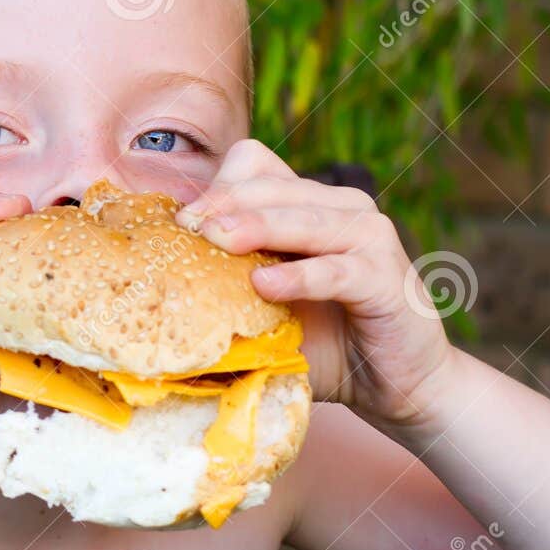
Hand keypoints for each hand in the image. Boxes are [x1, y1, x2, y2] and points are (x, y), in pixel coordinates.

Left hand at [175, 140, 456, 428]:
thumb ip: (226, 291)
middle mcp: (340, 208)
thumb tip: (152, 294)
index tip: (181, 223)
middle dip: (223, 204)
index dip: (216, 187)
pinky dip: (299, 275)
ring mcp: (368, 237)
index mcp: (308, 204)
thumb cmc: (324, 344)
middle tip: (186, 230)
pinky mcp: (385, 277)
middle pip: (269, 184)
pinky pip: (335, 268)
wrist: (397, 384)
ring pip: (301, 216)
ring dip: (256, 227)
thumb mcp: (265, 310)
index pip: (254, 165)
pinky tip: (265, 286)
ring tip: (217, 242)